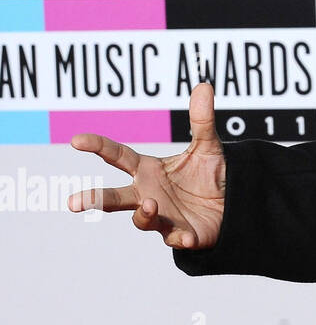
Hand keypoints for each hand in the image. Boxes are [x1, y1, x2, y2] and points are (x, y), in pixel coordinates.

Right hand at [67, 82, 225, 248]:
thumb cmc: (211, 173)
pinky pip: (175, 238)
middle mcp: (148, 194)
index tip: (76, 140)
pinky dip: (180, 237)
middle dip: (94, 199)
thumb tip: (203, 85)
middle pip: (115, 198)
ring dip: (144, 213)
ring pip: (142, 219)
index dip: (98, 146)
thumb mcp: (208, 145)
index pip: (118, 156)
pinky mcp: (180, 234)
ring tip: (151, 203)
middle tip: (74, 202)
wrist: (233, 202)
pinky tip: (187, 236)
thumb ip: (202, 120)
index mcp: (148, 170)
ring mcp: (162, 216)